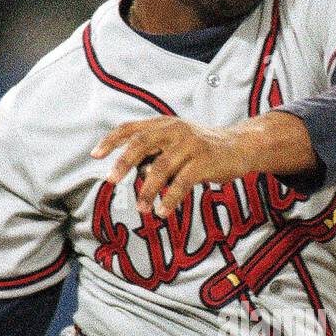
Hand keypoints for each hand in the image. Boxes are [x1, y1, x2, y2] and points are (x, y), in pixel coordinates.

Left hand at [91, 112, 317, 217]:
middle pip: (141, 143)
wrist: (240, 146)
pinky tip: (163, 212)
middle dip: (123, 163)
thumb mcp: (177, 143)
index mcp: (163, 124)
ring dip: (148, 190)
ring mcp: (190, 144)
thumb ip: (155, 153)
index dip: (111, 141)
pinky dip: (170, 199)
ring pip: (160, 168)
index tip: (95, 156)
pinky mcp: (204, 161)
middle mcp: (174, 129)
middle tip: (111, 181)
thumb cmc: (203, 148)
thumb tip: (133, 172)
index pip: (130, 128)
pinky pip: (181, 183)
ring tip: (142, 208)